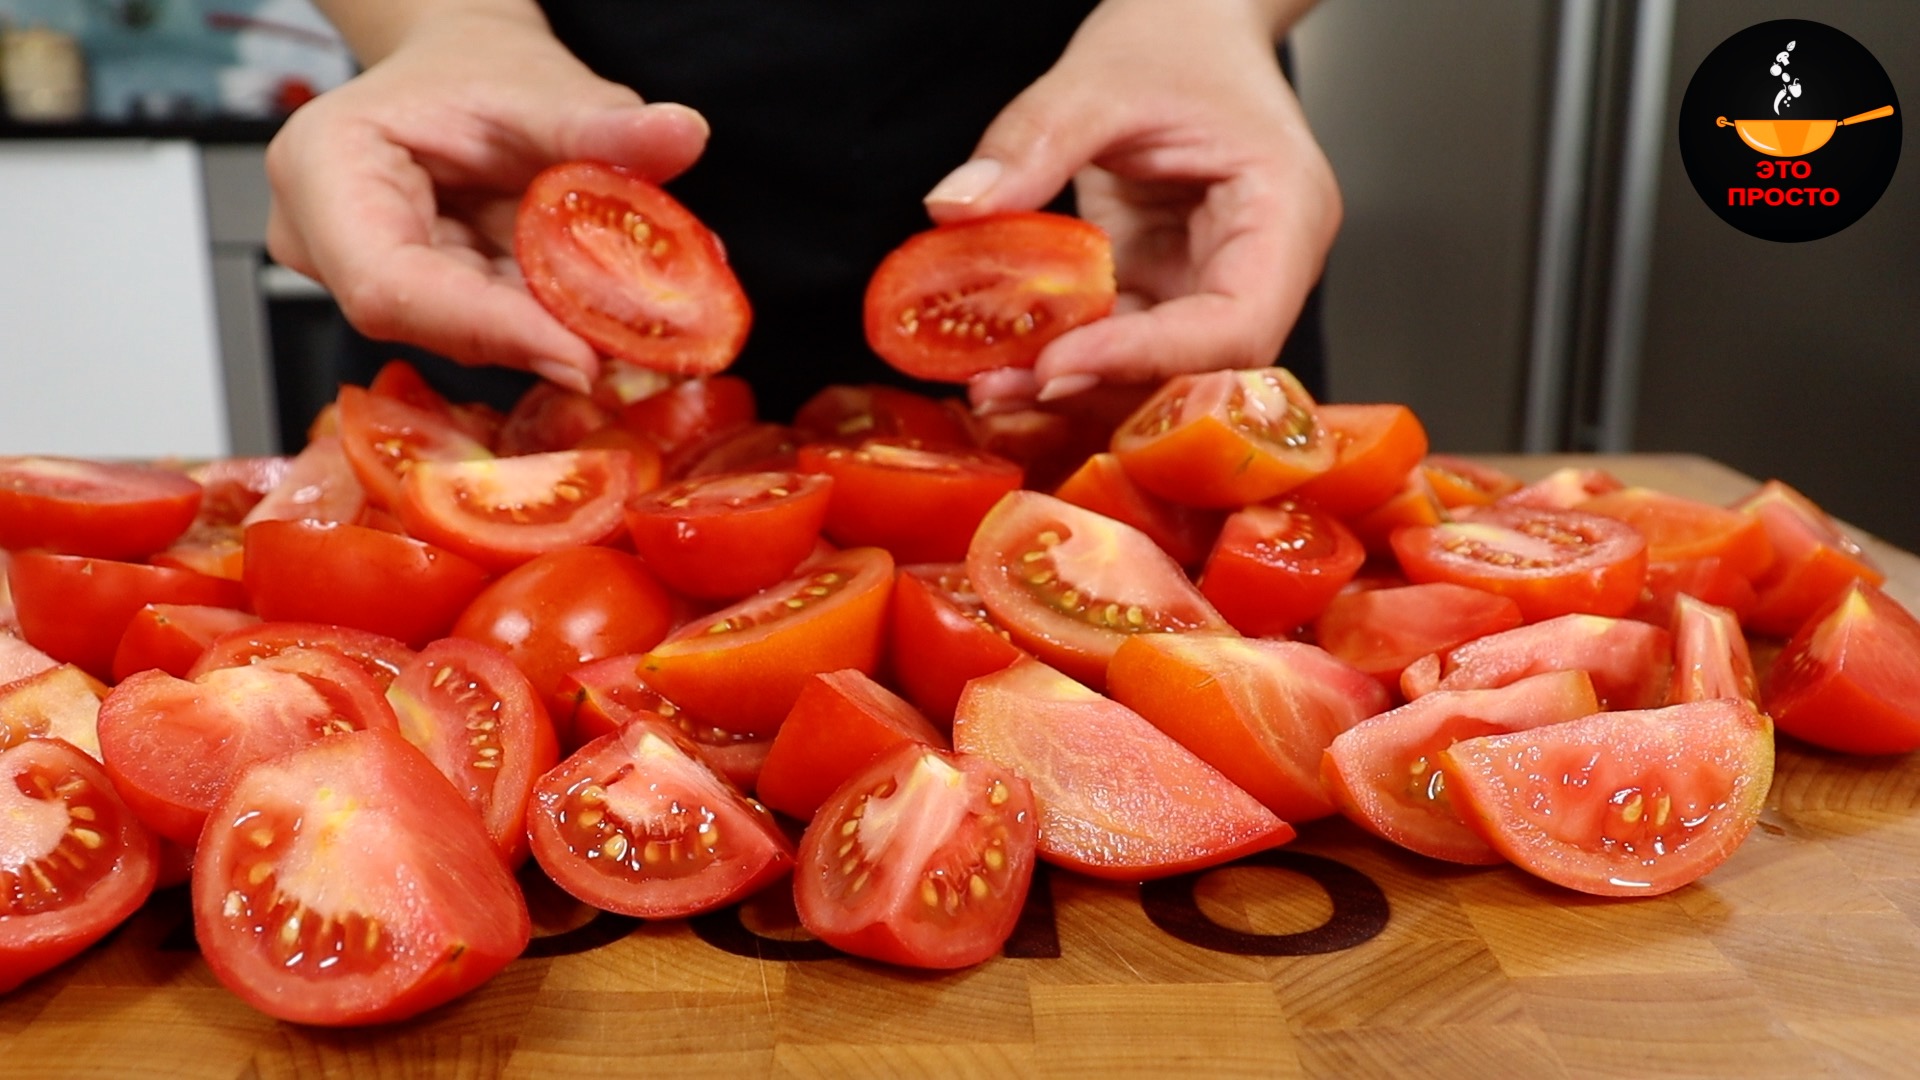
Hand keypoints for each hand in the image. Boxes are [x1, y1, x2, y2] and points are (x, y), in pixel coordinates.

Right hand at [264, 7, 709, 391]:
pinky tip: (603, 316)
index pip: (390, 284)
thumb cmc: (477, 72)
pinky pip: (483, 331)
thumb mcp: (544, 87)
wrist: (464, 75)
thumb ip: (606, 123)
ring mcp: (359, 274)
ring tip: (629, 321)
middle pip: (429, 323)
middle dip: (534, 337)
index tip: (582, 355)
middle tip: (631, 345)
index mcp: (325, 167)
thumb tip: (682, 134)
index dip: (488, 329)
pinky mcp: (410, 300)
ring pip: (462, 337)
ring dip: (550, 333)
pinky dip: (548, 325)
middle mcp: (321, 236)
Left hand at [923, 0, 1340, 413]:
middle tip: (1003, 388)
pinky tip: (1004, 364)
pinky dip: (1064, 357)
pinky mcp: (1164, 291)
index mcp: (1284, 215)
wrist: (1187, 24)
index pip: (1234, 325)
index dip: (1146, 357)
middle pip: (1197, 370)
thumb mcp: (1100, 78)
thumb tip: (958, 206)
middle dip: (1101, 386)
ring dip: (1073, 386)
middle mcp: (1260, 268)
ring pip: (1154, 373)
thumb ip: (1033, 141)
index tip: (1056, 364)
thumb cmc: (1177, 39)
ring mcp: (1211, 285)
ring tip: (989, 384)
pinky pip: (1118, 344)